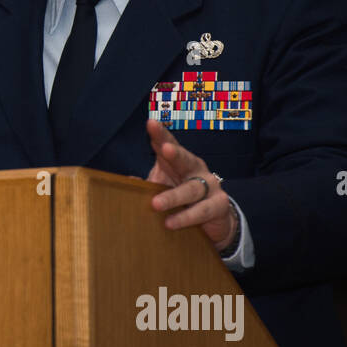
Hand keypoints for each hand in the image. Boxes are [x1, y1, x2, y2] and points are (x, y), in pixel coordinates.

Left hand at [145, 119, 237, 252]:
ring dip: (173, 197)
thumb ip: (147, 183)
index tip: (150, 123)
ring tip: (155, 204)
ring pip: (192, 189)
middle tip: (164, 149)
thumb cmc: (182, 200)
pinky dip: (186, 217)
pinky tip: (171, 223)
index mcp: (179, 161)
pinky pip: (202, 210)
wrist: (212, 222)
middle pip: (185, 159)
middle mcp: (196, 169)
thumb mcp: (162, 188)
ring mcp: (211, 185)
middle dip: (175, 153)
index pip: (169, 144)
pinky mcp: (219, 204)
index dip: (161, 134)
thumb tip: (127, 180)